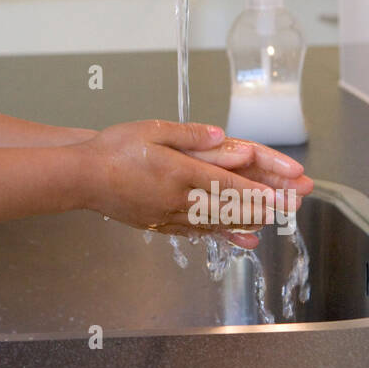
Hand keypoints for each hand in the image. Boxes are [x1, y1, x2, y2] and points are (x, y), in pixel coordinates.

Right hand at [76, 120, 313, 248]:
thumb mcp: (151, 129)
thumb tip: (221, 136)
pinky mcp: (159, 224)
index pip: (225, 184)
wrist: (82, 177)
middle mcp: (177, 197)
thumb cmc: (113, 149)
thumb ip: (188, 134)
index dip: (255, 192)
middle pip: (227, 207)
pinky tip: (232, 239)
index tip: (278, 197)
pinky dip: (219, 236)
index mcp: (178, 171)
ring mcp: (168, 214)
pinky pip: (195, 232)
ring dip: (244, 224)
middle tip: (286, 210)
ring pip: (214, 223)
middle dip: (259, 209)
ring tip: (268, 225)